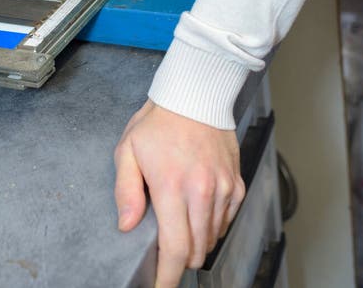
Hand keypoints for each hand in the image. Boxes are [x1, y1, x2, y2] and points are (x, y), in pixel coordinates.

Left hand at [114, 100, 244, 287]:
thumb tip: (127, 225)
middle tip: (164, 251)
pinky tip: (197, 210)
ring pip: (212, 238)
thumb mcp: (128, 149)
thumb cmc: (159, 120)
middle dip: (178, 260)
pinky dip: (212, 225)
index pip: (174, 248)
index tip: (160, 287)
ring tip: (179, 224)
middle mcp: (202, 191)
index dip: (167, 276)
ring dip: (196, 242)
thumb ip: (126, 190)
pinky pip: (226, 220)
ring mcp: (223, 188)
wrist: (195, 94)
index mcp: (172, 185)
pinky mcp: (236, 184)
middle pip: (195, 250)